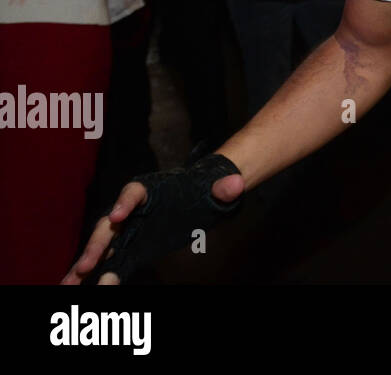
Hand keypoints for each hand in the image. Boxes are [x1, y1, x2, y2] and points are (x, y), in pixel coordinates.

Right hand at [61, 171, 243, 284]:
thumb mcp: (221, 186)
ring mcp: (132, 232)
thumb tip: (236, 184)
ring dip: (86, 267)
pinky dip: (103, 278)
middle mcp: (134, 210)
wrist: (206, 196)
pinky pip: (117, 264)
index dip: (125, 203)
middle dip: (97, 245)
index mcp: (152, 189)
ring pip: (105, 250)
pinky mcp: (136, 249)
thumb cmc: (208, 187)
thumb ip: (225, 186)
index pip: (134, 192)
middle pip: (111, 226)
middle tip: (84, 265)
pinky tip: (86, 293)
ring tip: (66, 287)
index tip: (118, 217)